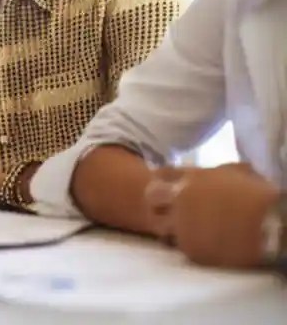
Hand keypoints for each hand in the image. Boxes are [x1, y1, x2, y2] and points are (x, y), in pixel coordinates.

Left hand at [145, 162, 278, 267]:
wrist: (270, 226)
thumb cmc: (259, 196)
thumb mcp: (236, 172)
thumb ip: (214, 172)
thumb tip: (211, 173)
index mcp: (191, 177)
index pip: (160, 173)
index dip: (161, 179)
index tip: (165, 185)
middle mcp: (179, 199)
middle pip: (151, 196)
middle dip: (156, 201)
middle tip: (166, 207)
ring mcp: (182, 225)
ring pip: (159, 224)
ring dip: (167, 224)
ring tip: (182, 227)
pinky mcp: (190, 248)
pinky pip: (177, 245)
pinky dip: (184, 243)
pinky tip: (197, 242)